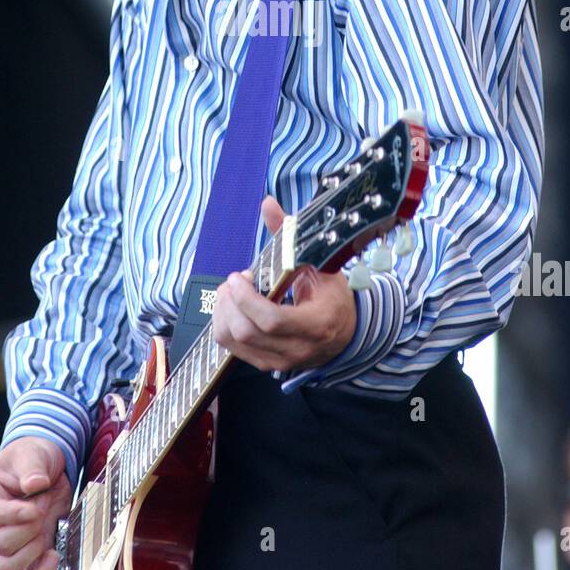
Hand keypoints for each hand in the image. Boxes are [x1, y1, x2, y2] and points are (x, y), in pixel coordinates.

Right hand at [0, 438, 72, 569]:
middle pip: (0, 543)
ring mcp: (8, 541)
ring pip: (7, 567)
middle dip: (29, 528)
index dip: (12, 514)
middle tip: (44, 507)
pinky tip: (53, 556)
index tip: (35, 508)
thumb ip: (32, 466)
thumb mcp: (31, 452)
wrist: (47, 468)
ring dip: (32, 551)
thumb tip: (35, 484)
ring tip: (45, 529)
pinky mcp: (28, 553)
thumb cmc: (31, 458)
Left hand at [211, 194, 357, 372]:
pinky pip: (233, 350)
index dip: (247, 298)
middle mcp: (298, 349)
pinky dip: (225, 325)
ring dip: (223, 313)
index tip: (240, 277)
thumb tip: (267, 203)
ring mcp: (281, 362)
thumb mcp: (318, 263)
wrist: (346, 332)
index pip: (272, 320)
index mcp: (317, 323)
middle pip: (247, 332)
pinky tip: (234, 307)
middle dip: (230, 302)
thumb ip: (289, 234)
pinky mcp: (268, 366)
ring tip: (232, 293)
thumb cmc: (332, 295)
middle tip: (234, 281)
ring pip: (234, 343)